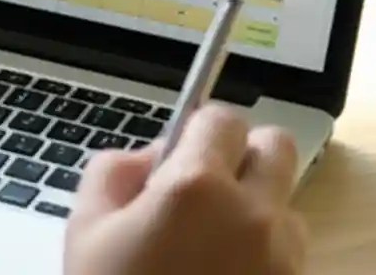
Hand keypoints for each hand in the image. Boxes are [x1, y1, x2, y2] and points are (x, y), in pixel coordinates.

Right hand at [65, 105, 306, 274]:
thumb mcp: (84, 231)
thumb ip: (112, 172)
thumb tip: (148, 157)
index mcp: (195, 187)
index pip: (220, 118)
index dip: (198, 129)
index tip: (182, 150)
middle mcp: (252, 214)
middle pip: (276, 146)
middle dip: (244, 154)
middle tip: (209, 183)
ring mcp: (283, 257)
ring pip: (287, 204)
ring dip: (259, 210)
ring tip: (213, 246)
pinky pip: (290, 254)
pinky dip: (265, 255)